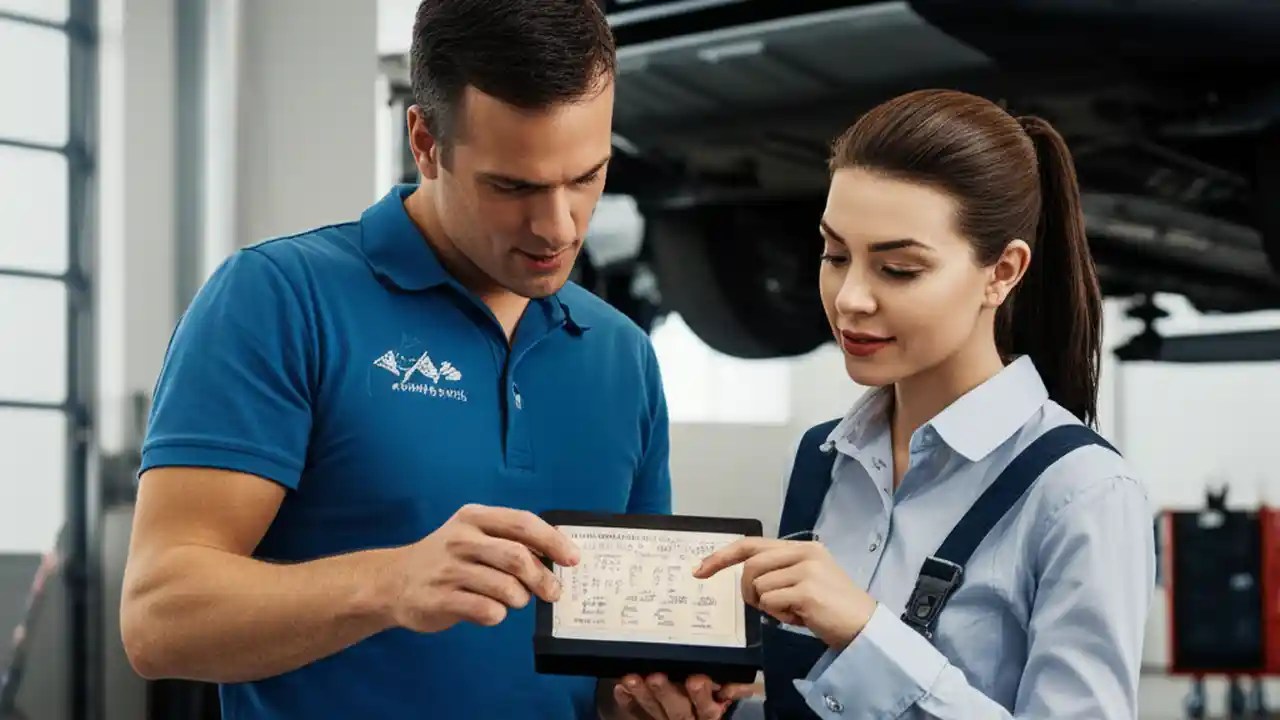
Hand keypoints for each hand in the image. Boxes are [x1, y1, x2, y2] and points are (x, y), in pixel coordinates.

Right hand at [385, 504, 579, 632]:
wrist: (393, 581)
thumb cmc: (446, 558)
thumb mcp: (473, 535)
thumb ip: (509, 539)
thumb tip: (557, 554)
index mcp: (474, 517)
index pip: (523, 523)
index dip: (553, 541)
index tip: (572, 559)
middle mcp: (461, 539)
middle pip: (517, 557)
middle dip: (543, 578)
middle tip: (553, 592)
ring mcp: (449, 570)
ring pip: (506, 587)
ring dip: (520, 598)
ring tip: (516, 600)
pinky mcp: (440, 599)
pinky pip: (486, 610)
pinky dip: (498, 614)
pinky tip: (491, 610)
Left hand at [608, 673, 755, 719]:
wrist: (690, 716)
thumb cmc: (713, 701)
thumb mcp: (729, 697)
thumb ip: (736, 690)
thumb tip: (738, 686)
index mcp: (708, 713)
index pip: (707, 708)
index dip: (701, 696)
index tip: (697, 679)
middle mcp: (688, 719)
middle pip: (678, 710)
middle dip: (666, 694)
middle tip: (656, 677)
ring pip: (654, 711)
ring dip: (642, 695)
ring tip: (631, 678)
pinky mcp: (650, 719)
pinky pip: (637, 714)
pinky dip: (628, 702)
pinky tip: (621, 688)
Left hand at [694, 539, 875, 649]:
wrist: (864, 627)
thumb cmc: (831, 609)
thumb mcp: (803, 581)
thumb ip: (777, 573)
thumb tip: (745, 579)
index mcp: (802, 547)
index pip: (752, 544)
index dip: (722, 556)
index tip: (700, 569)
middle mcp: (805, 553)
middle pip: (751, 565)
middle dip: (747, 589)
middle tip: (760, 606)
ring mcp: (807, 569)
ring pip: (759, 585)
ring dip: (767, 605)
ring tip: (790, 612)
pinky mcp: (807, 590)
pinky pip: (771, 602)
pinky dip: (778, 615)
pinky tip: (800, 618)